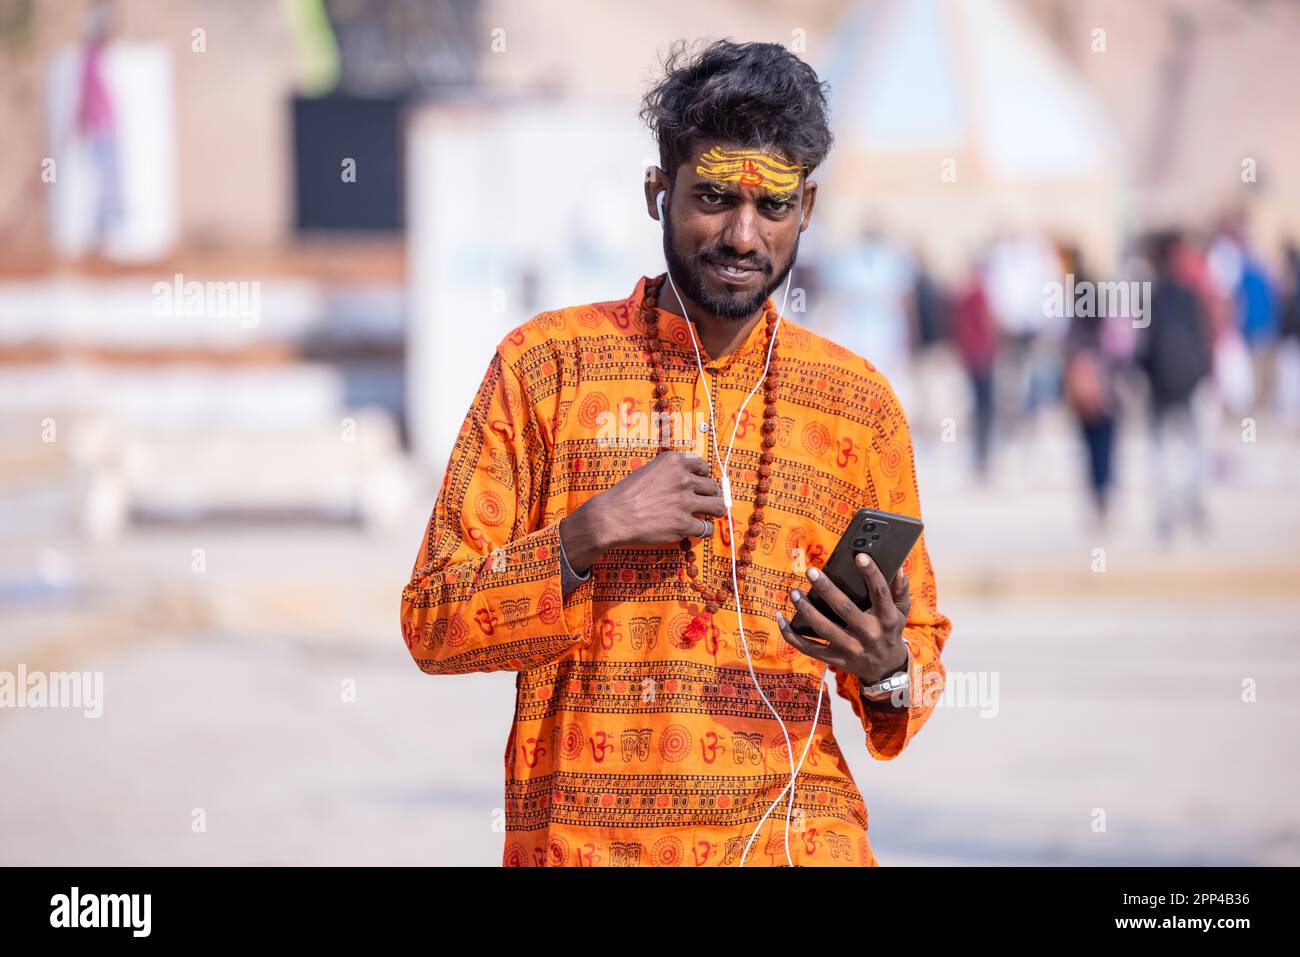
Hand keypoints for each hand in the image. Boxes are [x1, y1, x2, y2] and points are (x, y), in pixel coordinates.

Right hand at [559, 450, 725, 572]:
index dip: (704, 474)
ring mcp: (685, 502)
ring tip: (712, 514)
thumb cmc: (625, 494)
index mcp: (673, 463)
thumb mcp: (647, 470)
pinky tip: (699, 530)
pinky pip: (706, 528)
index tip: (702, 480)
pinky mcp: (684, 524)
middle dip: (711, 494)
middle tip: (706, 500)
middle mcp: (683, 479)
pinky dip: (705, 530)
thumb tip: (683, 475)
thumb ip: (667, 470)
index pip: (701, 465)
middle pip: (712, 486)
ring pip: (717, 506)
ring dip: (715, 510)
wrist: (613, 516)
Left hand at [775, 552, 910, 684]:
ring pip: (824, 629)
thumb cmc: (891, 631)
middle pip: (845, 609)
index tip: (860, 556)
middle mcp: (869, 634)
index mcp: (887, 619)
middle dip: (827, 589)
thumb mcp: (902, 612)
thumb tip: (898, 568)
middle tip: (811, 572)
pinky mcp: (836, 660)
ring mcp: (851, 649)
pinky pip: (810, 648)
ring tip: (794, 592)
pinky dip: (792, 635)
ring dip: (806, 610)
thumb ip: (900, 590)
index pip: (880, 593)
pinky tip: (781, 619)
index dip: (871, 574)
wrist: (887, 669)